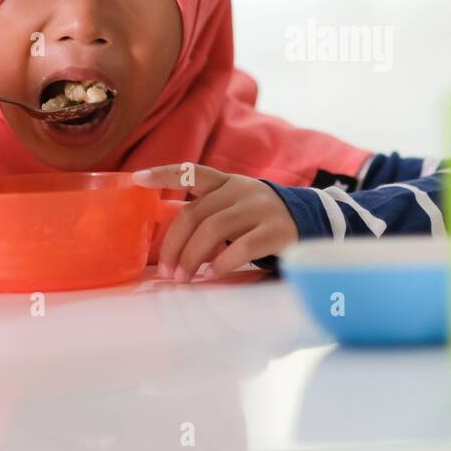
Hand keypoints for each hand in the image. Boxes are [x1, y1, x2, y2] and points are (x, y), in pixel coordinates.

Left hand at [132, 164, 298, 282]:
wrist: (312, 223)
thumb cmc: (260, 221)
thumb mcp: (235, 207)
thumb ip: (208, 214)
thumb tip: (169, 246)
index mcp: (227, 182)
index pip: (191, 171)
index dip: (164, 174)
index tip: (137, 179)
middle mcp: (241, 190)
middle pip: (195, 212)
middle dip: (174, 244)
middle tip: (166, 271)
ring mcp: (260, 208)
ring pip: (214, 229)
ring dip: (191, 257)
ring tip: (183, 278)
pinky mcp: (277, 230)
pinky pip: (241, 247)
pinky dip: (221, 263)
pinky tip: (212, 274)